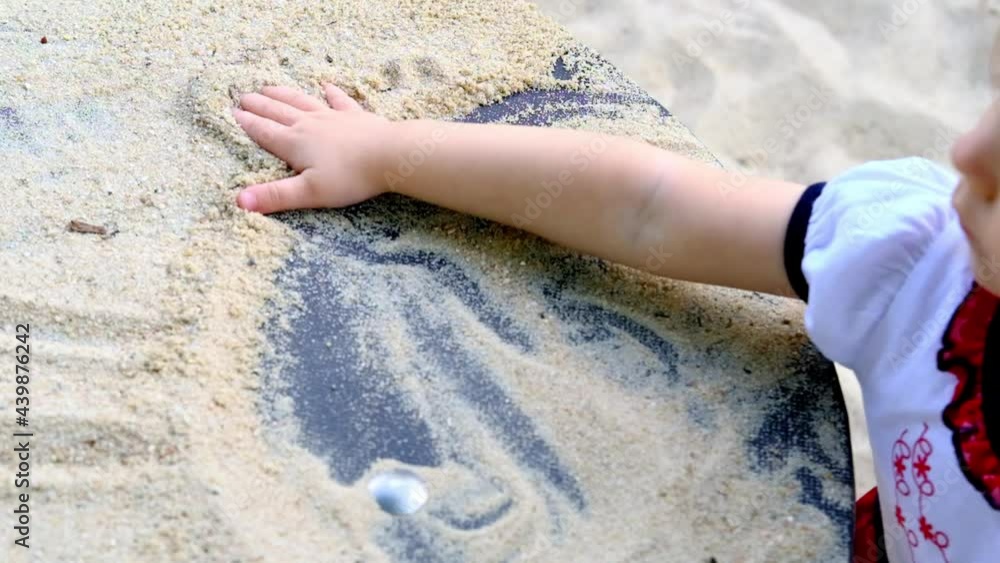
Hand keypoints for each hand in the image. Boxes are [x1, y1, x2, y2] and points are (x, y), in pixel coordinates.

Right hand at [232, 84, 392, 213]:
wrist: (390, 156)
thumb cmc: (350, 177)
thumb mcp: (308, 192)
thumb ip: (275, 196)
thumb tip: (239, 202)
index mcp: (295, 143)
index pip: (265, 132)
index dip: (248, 124)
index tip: (233, 112)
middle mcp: (310, 125)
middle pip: (279, 112)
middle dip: (260, 105)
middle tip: (243, 95)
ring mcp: (333, 117)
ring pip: (302, 101)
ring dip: (284, 94)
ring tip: (269, 86)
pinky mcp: (356, 116)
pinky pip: (339, 101)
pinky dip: (331, 94)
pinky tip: (326, 86)